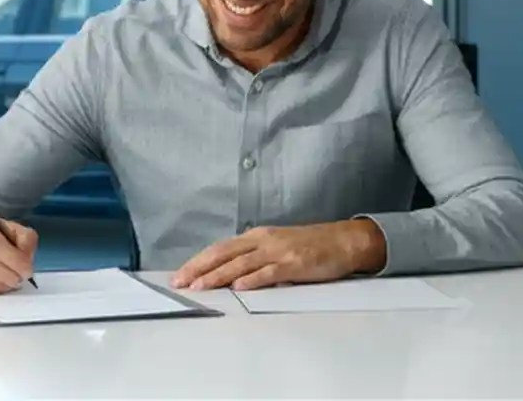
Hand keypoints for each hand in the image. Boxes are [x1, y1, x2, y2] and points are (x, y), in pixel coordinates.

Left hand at [170, 219, 386, 290]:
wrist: (343, 241)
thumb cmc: (310, 246)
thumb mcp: (277, 247)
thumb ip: (255, 258)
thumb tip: (229, 275)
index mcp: (257, 236)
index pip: (220, 248)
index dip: (198, 261)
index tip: (180, 275)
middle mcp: (263, 241)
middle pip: (224, 253)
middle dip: (199, 268)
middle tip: (179, 282)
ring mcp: (278, 251)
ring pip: (241, 264)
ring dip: (218, 276)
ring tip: (200, 287)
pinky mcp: (294, 264)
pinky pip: (269, 272)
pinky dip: (252, 279)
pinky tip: (239, 287)